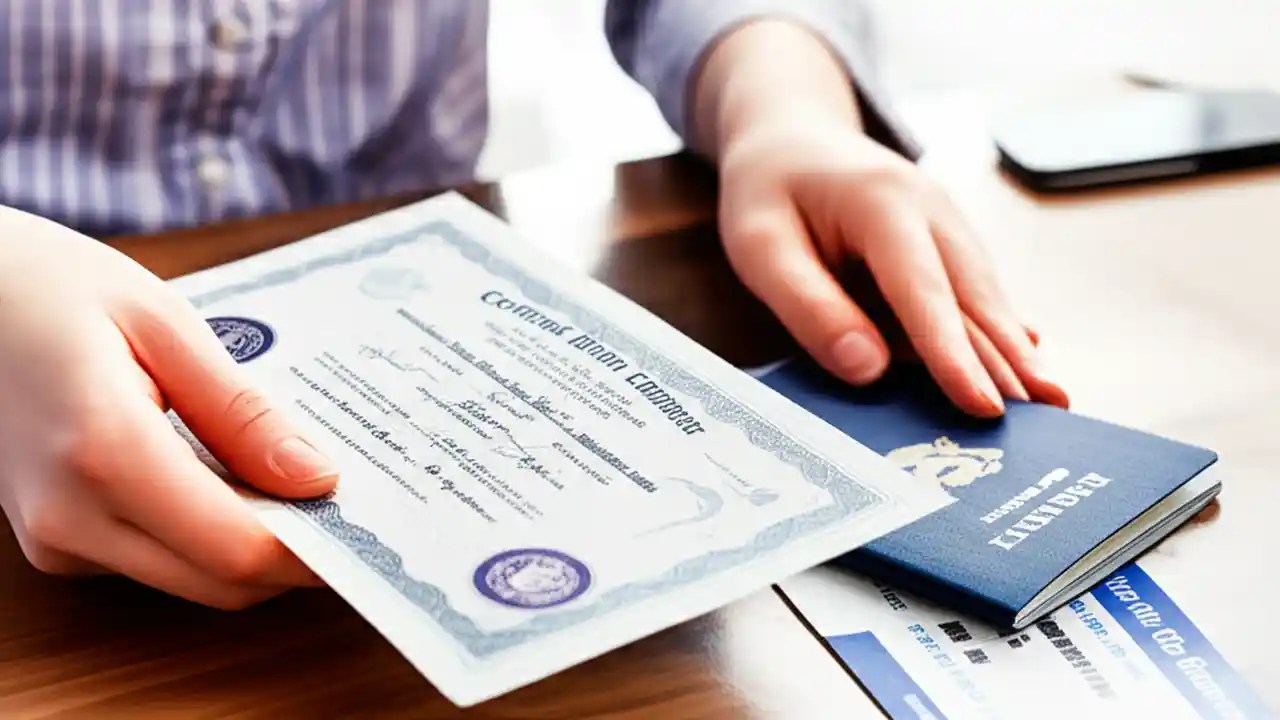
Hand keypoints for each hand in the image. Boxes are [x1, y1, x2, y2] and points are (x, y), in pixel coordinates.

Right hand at [0, 207, 337, 608]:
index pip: (235, 548)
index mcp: (102, 451)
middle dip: (294, 552)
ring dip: (254, 543)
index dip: (313, 549)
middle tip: (348, 497)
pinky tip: (237, 477)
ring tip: (297, 477)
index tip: (367, 517)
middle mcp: (70, 516)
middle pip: (221, 581)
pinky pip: (158, 558)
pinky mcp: (55, 539)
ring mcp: (55, 537)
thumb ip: (242, 410)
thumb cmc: (54, 287)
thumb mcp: (164, 323)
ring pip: (191, 578)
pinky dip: (210, 533)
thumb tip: (317, 476)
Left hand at [717, 123, 1065, 414]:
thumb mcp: (759, 245)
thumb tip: (868, 370)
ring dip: (1014, 349)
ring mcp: (945, 223)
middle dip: (1009, 358)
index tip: (981, 404)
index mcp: (881, 203)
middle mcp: (929, 209)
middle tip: (1052, 413)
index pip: (923, 290)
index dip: (952, 352)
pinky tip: (1025, 361)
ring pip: (983, 295)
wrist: (789, 136)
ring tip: (1051, 402)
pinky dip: (997, 329)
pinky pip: (971, 291)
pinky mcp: (945, 242)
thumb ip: (809, 307)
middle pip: (973, 294)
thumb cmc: (768, 191)